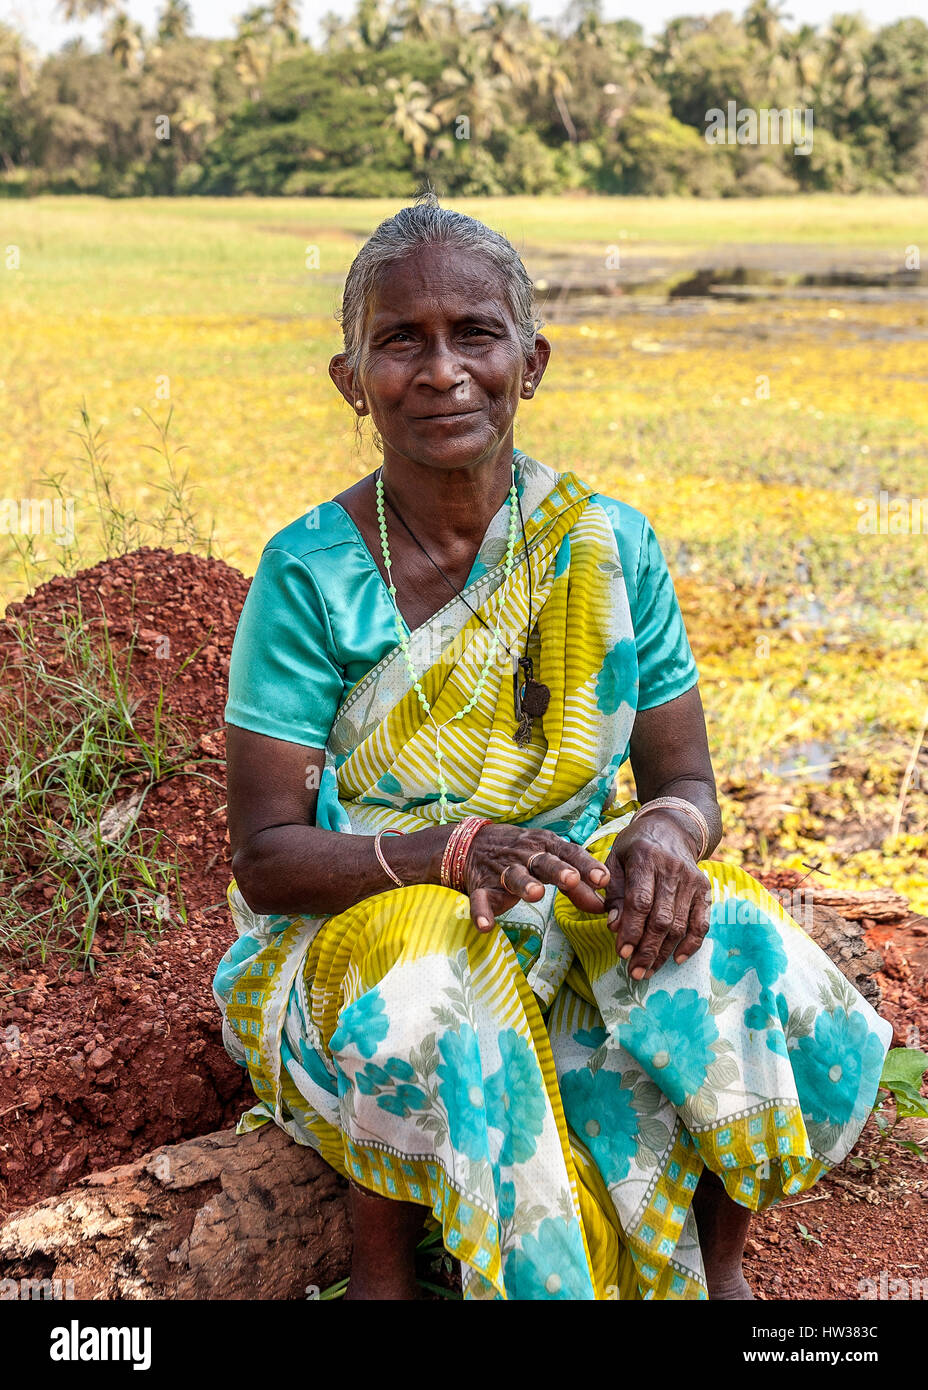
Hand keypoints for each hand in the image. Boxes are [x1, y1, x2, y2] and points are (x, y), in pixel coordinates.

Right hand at [463, 825, 609, 932]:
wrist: (474, 843)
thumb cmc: (525, 855)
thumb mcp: (551, 862)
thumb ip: (577, 885)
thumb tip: (603, 908)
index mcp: (547, 846)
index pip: (570, 853)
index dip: (586, 865)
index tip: (603, 879)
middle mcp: (526, 855)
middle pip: (544, 862)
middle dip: (558, 870)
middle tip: (571, 879)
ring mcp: (503, 870)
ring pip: (514, 876)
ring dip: (525, 884)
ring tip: (536, 895)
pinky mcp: (482, 886)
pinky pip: (480, 899)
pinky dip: (480, 912)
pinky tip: (485, 926)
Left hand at [602, 812, 710, 978]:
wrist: (672, 827)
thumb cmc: (636, 847)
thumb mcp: (615, 859)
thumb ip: (613, 892)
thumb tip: (613, 924)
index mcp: (644, 857)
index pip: (640, 901)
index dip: (631, 930)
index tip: (621, 953)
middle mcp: (671, 869)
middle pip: (661, 918)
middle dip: (647, 949)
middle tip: (635, 972)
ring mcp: (691, 880)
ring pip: (680, 925)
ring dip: (664, 952)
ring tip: (649, 971)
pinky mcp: (704, 889)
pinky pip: (702, 922)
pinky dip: (692, 944)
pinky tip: (677, 959)